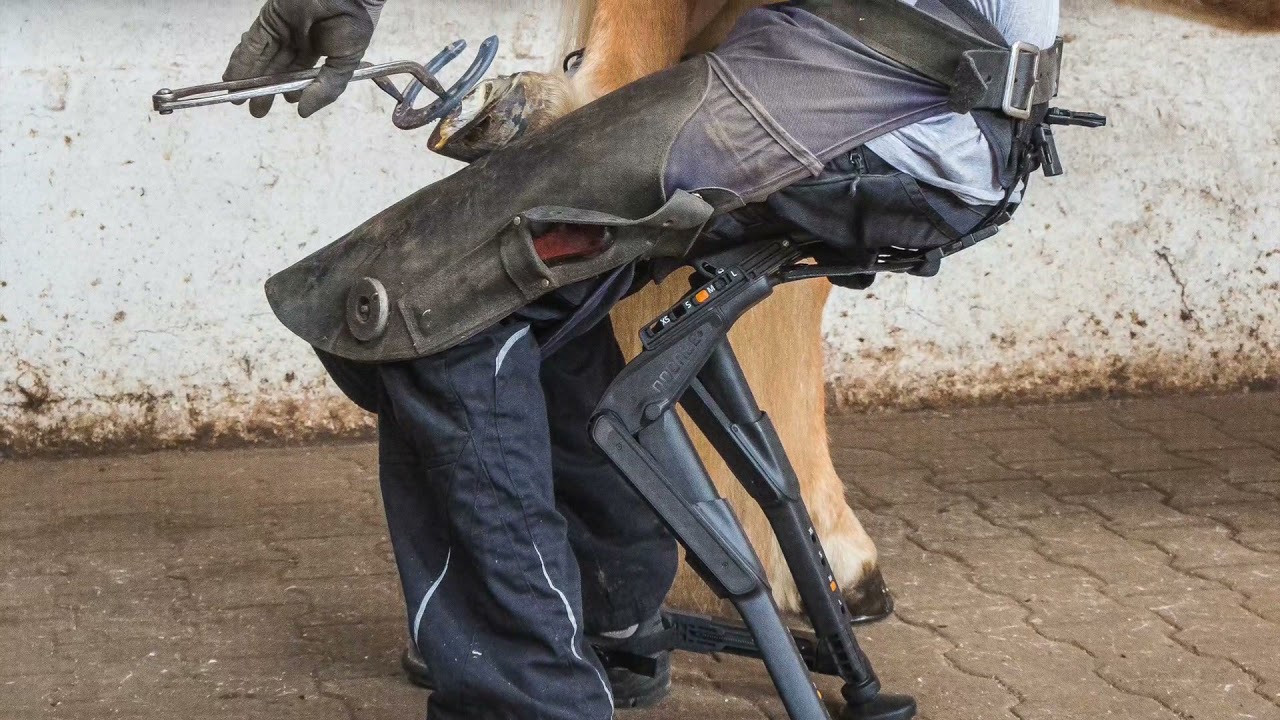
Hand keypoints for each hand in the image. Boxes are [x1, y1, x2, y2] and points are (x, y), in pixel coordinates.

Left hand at [223, 0, 386, 117]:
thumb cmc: (353, 22)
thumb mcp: (347, 62)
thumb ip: (327, 88)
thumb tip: (304, 111)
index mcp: (320, 47)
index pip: (300, 71)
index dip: (291, 88)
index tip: (287, 103)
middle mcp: (298, 39)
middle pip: (277, 67)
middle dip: (266, 89)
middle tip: (257, 110)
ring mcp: (282, 29)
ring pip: (262, 58)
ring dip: (249, 79)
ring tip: (239, 100)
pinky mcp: (268, 20)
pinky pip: (252, 44)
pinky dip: (241, 62)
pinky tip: (232, 79)